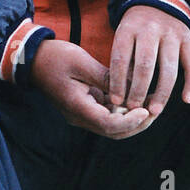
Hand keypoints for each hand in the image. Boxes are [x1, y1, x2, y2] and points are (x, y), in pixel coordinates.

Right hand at [29, 40, 153, 139]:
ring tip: (151, 104)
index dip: (130, 121)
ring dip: (132, 119)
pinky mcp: (85, 106)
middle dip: (137, 124)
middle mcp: (80, 116)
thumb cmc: (55, 57)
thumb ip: (106, 77)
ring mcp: (82, 113)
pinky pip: (108, 114)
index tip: (146, 110)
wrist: (33, 59)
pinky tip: (137, 98)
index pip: (109, 125)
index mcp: (77, 107)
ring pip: (112, 126)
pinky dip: (123, 110)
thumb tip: (129, 87)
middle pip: (114, 132)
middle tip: (155, 110)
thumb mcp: (81, 62)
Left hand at [109, 6, 189, 118]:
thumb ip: (123, 60)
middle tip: (133, 109)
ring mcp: (172, 34)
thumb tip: (122, 96)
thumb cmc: (135, 28)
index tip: (116, 101)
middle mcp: (151, 30)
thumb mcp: (123, 34)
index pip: (121, 58)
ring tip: (154, 111)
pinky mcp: (188, 39)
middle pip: (145, 65)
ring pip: (168, 68)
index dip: (118, 82)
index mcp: (129, 28)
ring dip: (161, 93)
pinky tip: (186, 100)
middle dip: (138, 90)